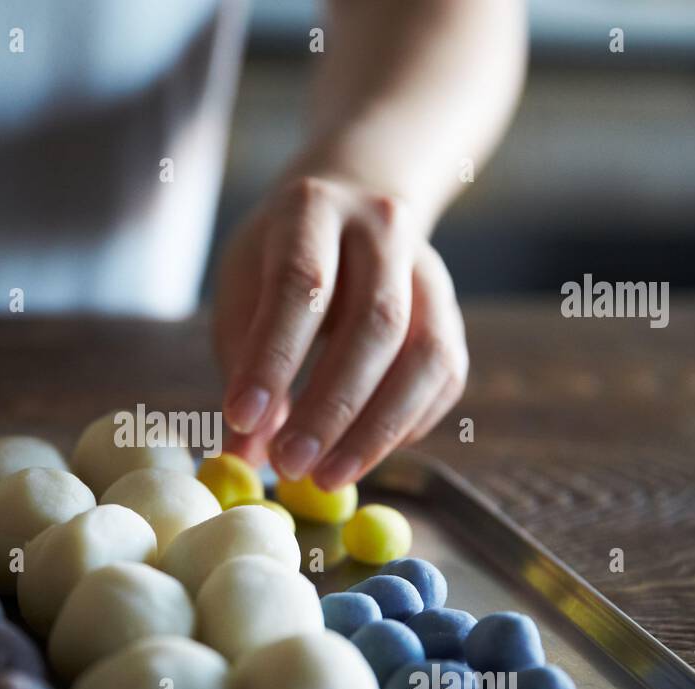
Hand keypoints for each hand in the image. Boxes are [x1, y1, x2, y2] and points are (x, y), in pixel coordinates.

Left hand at [213, 175, 467, 489]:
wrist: (355, 205)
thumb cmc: (281, 258)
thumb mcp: (243, 287)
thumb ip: (242, 364)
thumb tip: (245, 452)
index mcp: (315, 209)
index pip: (301, 285)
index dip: (272, 359)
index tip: (242, 420)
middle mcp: (383, 229)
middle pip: (375, 324)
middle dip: (331, 408)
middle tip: (290, 466)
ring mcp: (430, 270)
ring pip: (425, 356)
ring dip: (377, 430)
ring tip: (328, 477)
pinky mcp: (452, 315)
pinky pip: (443, 379)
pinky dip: (404, 426)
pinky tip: (362, 453)